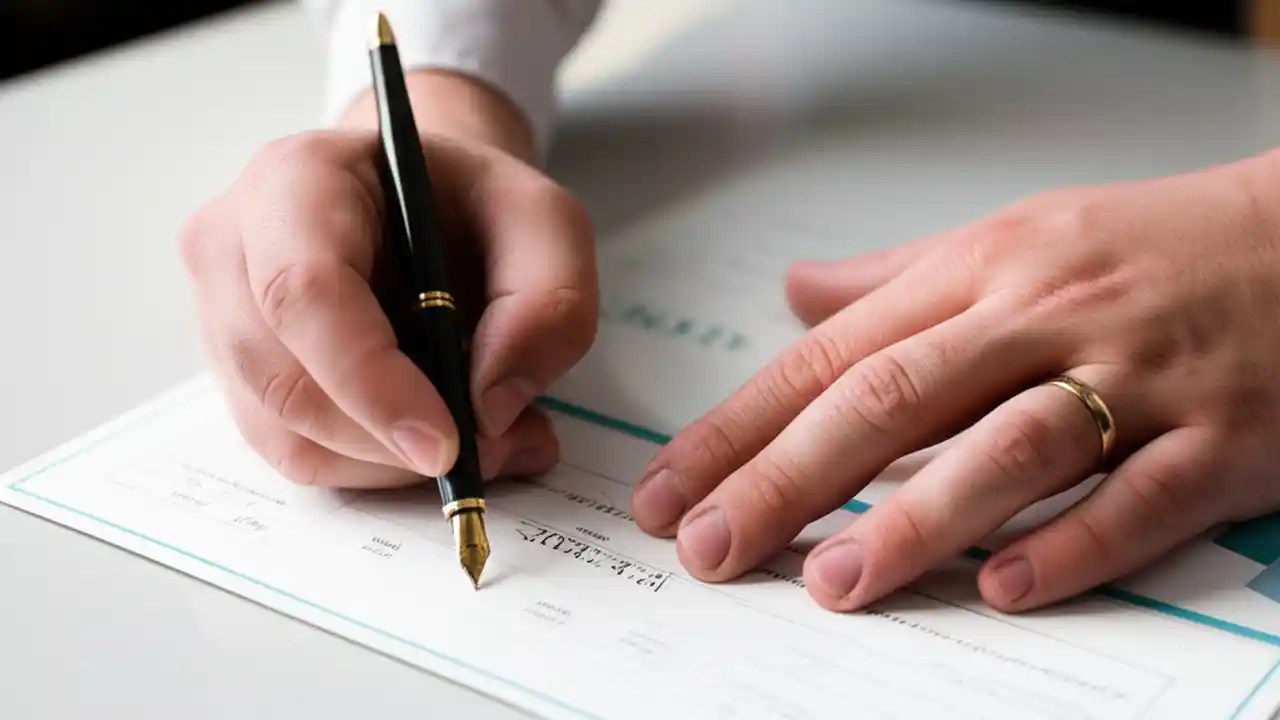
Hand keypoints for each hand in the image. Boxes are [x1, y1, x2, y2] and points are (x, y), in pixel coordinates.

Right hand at [181, 72, 596, 487]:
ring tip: (484, 439)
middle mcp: (233, 246)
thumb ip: (547, 306)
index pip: (304, 292)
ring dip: (389, 463)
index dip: (370, 379)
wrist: (430, 205)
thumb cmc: (477, 204)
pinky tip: (434, 437)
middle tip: (490, 448)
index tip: (444, 443)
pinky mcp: (241, 376)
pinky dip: (374, 468)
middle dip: (390, 441)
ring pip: (286, 434)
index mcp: (297, 179)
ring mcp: (223, 315)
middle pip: (284, 380)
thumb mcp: (548, 226)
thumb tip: (487, 409)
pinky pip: (295, 452)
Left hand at [630, 150, 1279, 612]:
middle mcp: (1042, 318)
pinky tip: (999, 589)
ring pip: (1008, 447)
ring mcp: (1136, 377)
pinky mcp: (1219, 439)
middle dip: (788, 479)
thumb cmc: (1144, 246)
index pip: (831, 357)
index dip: (740, 428)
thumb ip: (896, 278)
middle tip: (711, 547)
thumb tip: (796, 295)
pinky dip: (1070, 544)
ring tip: (831, 582)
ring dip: (913, 520)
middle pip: (892, 400)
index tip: (670, 490)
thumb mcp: (1011, 238)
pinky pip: (1137, 498)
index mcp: (980, 272)